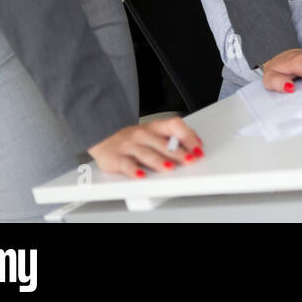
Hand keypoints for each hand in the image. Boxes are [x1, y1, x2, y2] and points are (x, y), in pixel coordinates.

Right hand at [88, 115, 203, 178]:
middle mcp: (143, 134)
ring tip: (169, 168)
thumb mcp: (155, 131)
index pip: (174, 125)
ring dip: (159, 161)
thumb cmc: (135, 138)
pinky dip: (134, 170)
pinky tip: (142, 175)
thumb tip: (198, 143)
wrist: (103, 137)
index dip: (188, 136)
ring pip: (146, 153)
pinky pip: (127, 164)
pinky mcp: (117, 158)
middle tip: (190, 160)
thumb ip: (176, 135)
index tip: (198, 148)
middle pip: (163, 143)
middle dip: (178, 152)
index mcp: (155, 126)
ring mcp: (129, 145)